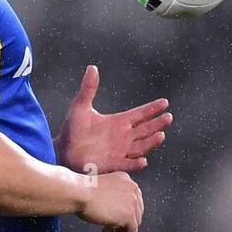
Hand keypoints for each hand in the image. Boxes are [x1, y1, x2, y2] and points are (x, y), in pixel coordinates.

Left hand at [56, 64, 170, 173]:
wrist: (63, 150)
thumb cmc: (72, 129)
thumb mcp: (80, 107)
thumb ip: (88, 89)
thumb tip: (92, 67)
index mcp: (118, 122)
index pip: (140, 114)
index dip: (152, 109)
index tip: (165, 102)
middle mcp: (123, 136)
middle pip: (145, 130)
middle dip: (157, 124)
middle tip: (169, 117)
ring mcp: (119, 151)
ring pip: (141, 147)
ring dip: (151, 142)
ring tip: (161, 135)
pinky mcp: (112, 164)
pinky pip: (127, 164)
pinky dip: (135, 164)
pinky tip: (143, 161)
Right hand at [77, 170, 143, 231]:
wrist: (79, 192)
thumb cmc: (82, 190)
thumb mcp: (102, 187)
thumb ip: (113, 194)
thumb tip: (115, 209)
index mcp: (126, 180)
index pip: (134, 199)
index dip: (124, 210)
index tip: (114, 215)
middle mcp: (132, 188)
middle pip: (138, 210)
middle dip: (124, 220)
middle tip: (110, 224)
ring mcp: (132, 202)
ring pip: (136, 222)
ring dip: (121, 228)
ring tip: (107, 229)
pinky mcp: (128, 215)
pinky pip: (131, 231)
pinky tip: (106, 231)